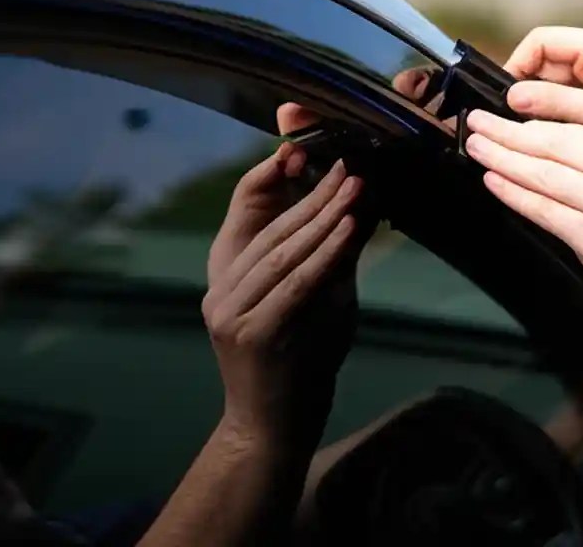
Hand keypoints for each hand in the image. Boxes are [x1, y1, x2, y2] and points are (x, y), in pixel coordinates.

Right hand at [205, 150, 364, 445]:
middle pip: (271, 230)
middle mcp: (220, 290)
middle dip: (313, 195)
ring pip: (283, 252)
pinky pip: (295, 283)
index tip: (312, 154)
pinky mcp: (251, 333)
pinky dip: (325, 253)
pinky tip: (349, 229)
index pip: (243, 212)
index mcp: (226, 275)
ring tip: (354, 188)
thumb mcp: (317, 302)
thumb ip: (331, 258)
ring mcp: (231, 312)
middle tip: (349, 167)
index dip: (272, 178)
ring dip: (323, 217)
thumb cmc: (298, 363)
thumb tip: (361, 206)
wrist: (273, 430)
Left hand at [464, 110, 582, 342]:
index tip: (504, 116)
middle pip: (554, 145)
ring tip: (476, 146)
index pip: (576, 130)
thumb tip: (552, 155)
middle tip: (476, 121)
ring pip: (543, 174)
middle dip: (508, 133)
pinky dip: (514, 194)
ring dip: (502, 158)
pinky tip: (493, 182)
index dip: (533, 122)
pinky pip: (544, 210)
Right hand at [502, 27, 582, 158]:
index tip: (505, 100)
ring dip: (549, 106)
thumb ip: (556, 105)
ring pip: (557, 82)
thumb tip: (513, 97)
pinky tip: (568, 136)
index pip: (540, 41)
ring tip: (548, 134)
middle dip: (531, 92)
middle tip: (522, 124)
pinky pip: (573, 95)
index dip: (516, 66)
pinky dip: (565, 113)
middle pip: (545, 62)